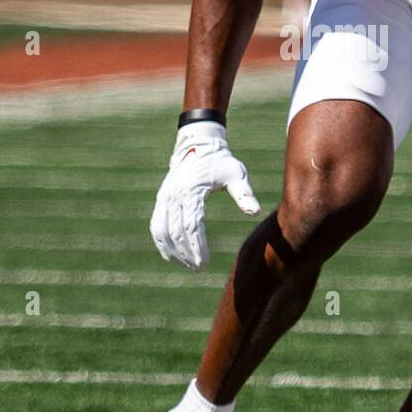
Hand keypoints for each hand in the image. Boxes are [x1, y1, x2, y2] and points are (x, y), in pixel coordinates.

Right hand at [150, 121, 259, 269]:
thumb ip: (244, 194)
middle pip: (176, 231)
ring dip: (172, 250)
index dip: (197, 246)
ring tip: (186, 265)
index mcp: (191, 190)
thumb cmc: (220, 160)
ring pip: (162, 230)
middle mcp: (174, 195)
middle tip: (198, 268)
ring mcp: (165, 197)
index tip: (204, 261)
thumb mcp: (236, 173)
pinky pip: (156, 224)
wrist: (198, 143)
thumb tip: (254, 212)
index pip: (191, 225)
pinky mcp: (162, 198)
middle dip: (186, 252)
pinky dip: (161, 241)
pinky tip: (170, 255)